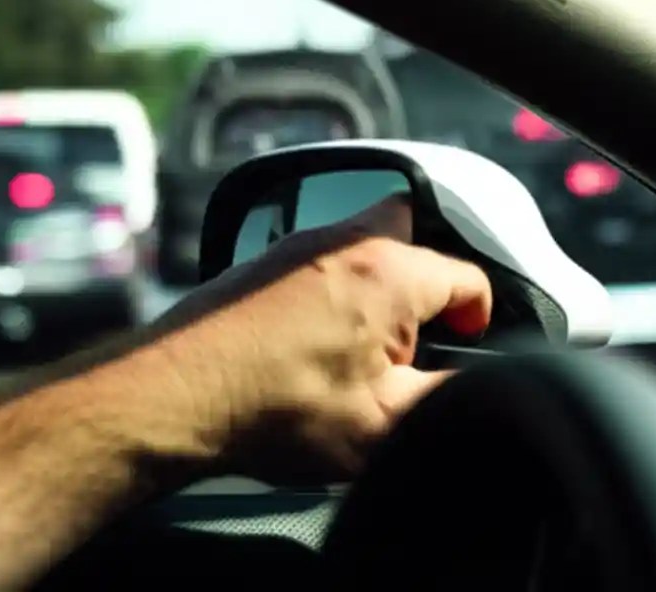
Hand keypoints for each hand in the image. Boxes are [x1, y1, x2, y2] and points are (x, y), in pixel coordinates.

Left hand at [148, 195, 492, 484]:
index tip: (466, 343)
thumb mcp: (383, 425)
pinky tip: (321, 339)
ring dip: (381, 282)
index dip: (479, 316)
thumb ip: (445, 399)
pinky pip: (323, 256)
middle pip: (415, 230)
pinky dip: (339, 285)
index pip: (468, 277)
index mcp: (391, 274)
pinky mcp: (263, 260)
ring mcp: (300, 246)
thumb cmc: (275, 410)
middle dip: (429, 277)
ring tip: (368, 343)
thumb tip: (478, 387)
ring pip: (366, 239)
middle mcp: (348, 242)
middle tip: (421, 331)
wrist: (176, 398)